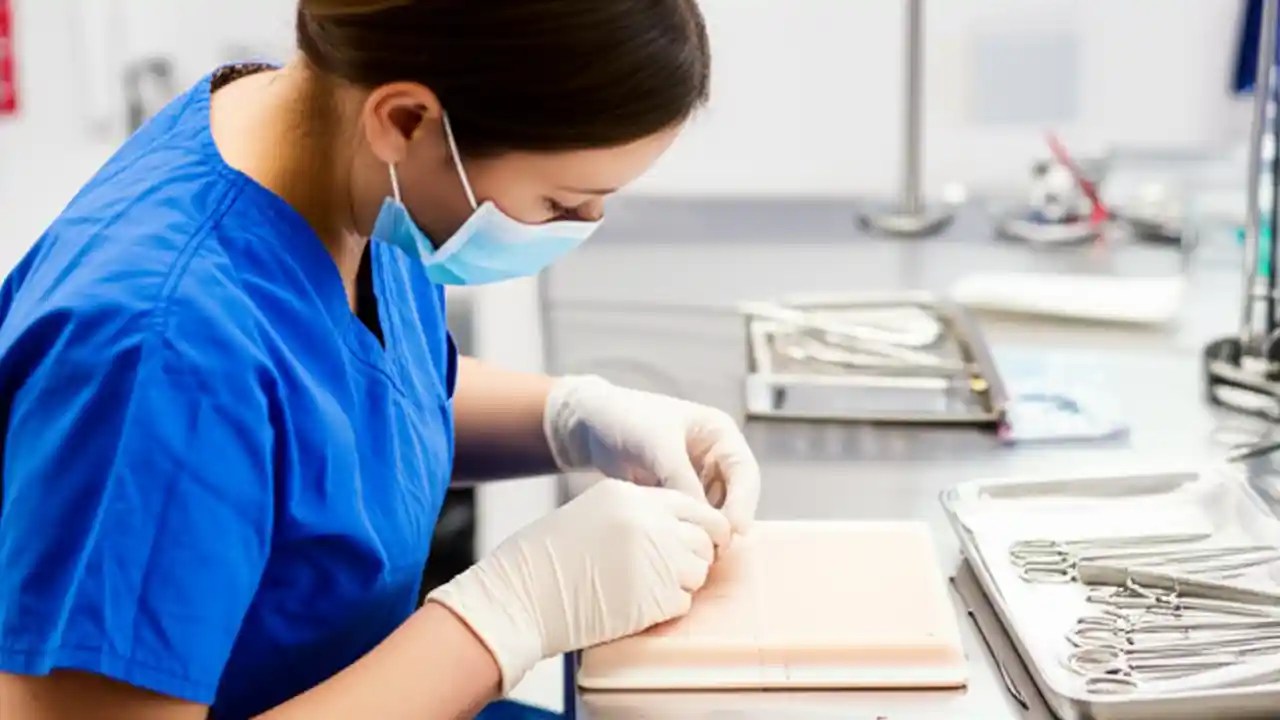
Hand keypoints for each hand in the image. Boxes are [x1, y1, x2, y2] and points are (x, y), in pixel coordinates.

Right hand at [426, 480, 729, 692]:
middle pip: (704, 535)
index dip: (700, 526)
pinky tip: (639, 607)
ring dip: (683, 583)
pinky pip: (684, 602)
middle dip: (696, 554)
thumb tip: (673, 532)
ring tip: (648, 590)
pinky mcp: (655, 598)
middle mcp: (648, 521)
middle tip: (676, 571)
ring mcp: (656, 559)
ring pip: (699, 570)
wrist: (518, 598)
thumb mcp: (587, 514)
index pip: (691, 504)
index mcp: (628, 495)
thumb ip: (632, 515)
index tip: (698, 541)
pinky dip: (668, 608)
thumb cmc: (541, 561)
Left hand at [542, 375, 760, 532]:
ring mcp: (696, 479)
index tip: (734, 529)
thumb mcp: (656, 445)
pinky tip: (679, 547)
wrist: (587, 423)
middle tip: (716, 550)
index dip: (744, 502)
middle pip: (735, 497)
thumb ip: (681, 479)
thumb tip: (704, 519)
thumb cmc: (624, 419)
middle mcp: (714, 458)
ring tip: (697, 552)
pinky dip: (688, 532)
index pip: (744, 472)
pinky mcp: (675, 496)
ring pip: (714, 512)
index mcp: (719, 434)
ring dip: (708, 531)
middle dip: (727, 523)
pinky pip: (690, 518)